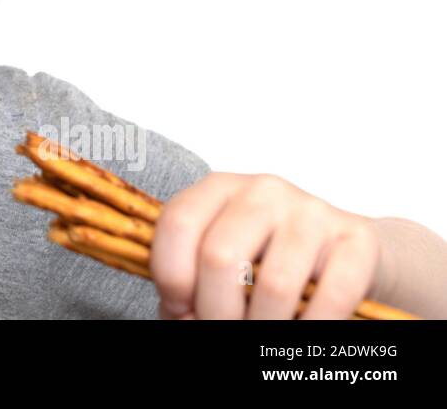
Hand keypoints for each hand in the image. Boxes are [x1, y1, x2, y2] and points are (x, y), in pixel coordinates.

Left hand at [149, 172, 384, 318]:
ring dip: (262, 328)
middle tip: (221, 331)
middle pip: (220, 256)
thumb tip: (182, 316)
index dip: (171, 275)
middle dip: (214, 311)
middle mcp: (263, 192)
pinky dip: (312, 329)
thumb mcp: (225, 259)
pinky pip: (330, 296)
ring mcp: (312, 212)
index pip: (178, 222)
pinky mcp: (356, 240)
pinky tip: (301, 337)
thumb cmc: (270, 260)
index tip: (180, 308)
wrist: (349, 253)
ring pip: (274, 285)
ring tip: (260, 340)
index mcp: (220, 188)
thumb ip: (193, 282)